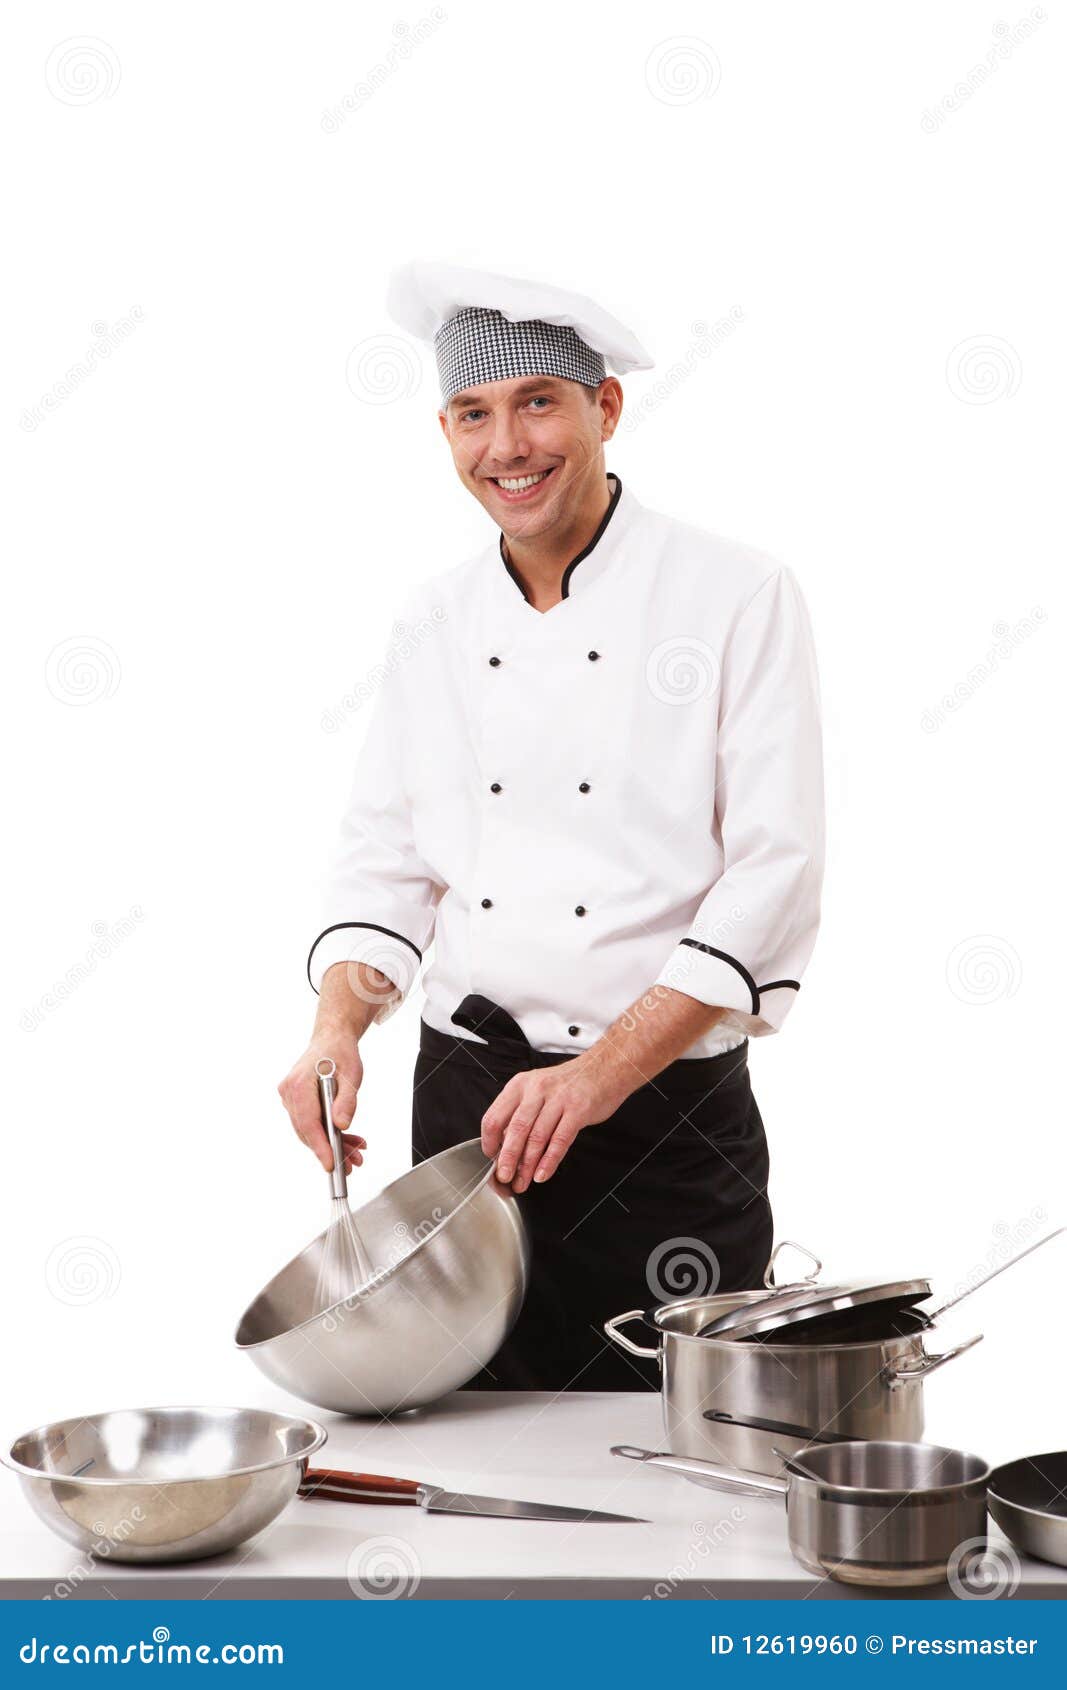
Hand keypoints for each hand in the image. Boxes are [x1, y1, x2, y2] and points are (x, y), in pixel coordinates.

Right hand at [277, 1026, 366, 1175]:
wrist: (331, 1039)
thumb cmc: (340, 1052)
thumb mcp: (352, 1075)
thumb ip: (346, 1101)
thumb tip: (341, 1125)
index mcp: (300, 1084)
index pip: (308, 1123)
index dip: (320, 1146)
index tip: (330, 1164)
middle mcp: (289, 1092)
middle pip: (308, 1131)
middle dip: (330, 1150)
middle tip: (352, 1164)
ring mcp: (290, 1098)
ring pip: (309, 1130)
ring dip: (332, 1144)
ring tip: (355, 1154)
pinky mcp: (296, 1102)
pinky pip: (310, 1123)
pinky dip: (328, 1132)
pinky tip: (348, 1139)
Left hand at [481, 1054, 632, 1191]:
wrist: (605, 1068)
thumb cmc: (570, 1083)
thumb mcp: (538, 1088)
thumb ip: (521, 1113)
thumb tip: (505, 1145)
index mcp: (520, 1085)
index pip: (494, 1117)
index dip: (489, 1142)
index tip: (491, 1158)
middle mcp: (537, 1090)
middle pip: (515, 1130)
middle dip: (507, 1159)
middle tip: (503, 1177)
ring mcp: (558, 1100)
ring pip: (537, 1138)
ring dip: (527, 1165)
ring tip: (523, 1182)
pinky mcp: (578, 1110)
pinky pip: (559, 1141)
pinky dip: (549, 1161)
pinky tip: (542, 1174)